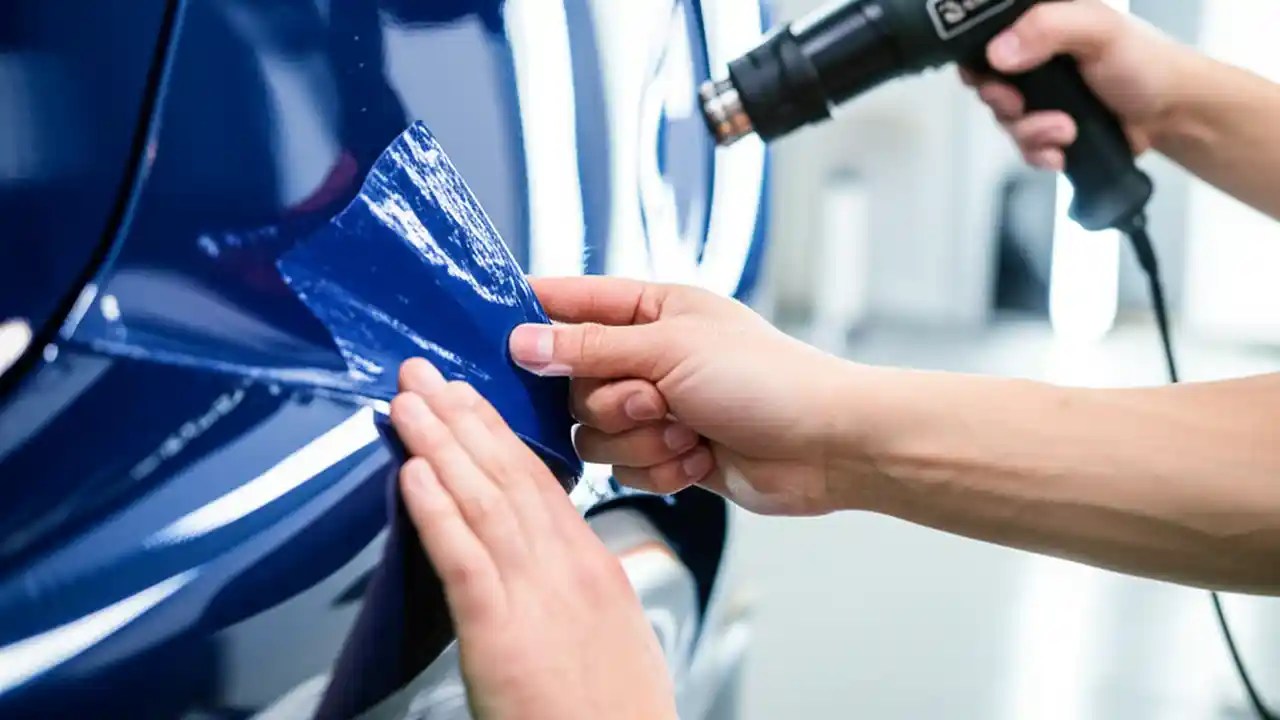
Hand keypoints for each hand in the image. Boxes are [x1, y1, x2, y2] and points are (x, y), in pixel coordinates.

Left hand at [390, 359, 677, 719]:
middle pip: (508, 475)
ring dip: (439, 445)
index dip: (497, 432)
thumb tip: (553, 552)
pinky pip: (462, 558)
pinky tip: (413, 473)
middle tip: (424, 374)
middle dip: (461, 418)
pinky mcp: (500, 632)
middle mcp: (566, 568)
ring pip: (482, 501)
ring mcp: (535, 596)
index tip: (468, 396)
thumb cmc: (618, 712)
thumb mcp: (612, 629)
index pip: (539, 480)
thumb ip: (581, 581)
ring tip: (408, 404)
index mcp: (593, 564)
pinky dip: (435, 510)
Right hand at [509, 277, 863, 516]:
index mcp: (653, 311)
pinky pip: (626, 470)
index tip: (499, 333)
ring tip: (687, 432)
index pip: (573, 303)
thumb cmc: (766, 380)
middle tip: (655, 400)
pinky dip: (661, 469)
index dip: (535, 316)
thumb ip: (591, 348)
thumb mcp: (671, 349)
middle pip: (574, 384)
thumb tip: (523, 341)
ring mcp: (657, 410)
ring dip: (640, 441)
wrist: (824, 446)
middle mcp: (648, 358)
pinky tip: (700, 458)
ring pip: (594, 433)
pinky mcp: (668, 455)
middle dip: (613, 402)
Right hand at [962, 0, 1190, 169]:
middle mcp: (1036, 57)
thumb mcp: (1100, 30)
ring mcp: (1040, 95)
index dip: (978, 56)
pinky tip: (1062, 150)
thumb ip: (1049, 28)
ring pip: (1003, 120)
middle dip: (1003, 101)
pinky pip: (1021, 147)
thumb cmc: (1146, 63)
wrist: (1174, 117)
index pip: (987, 34)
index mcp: (1043, 22)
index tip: (988, 74)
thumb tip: (998, 52)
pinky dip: (1039, 153)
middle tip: (1021, 105)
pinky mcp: (1047, 129)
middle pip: (986, 82)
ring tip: (1064, 131)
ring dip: (1030, 132)